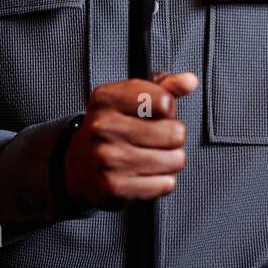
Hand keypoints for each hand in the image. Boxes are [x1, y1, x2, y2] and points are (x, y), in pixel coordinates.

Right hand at [64, 71, 197, 209]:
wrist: (78, 164)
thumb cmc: (109, 128)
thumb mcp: (129, 98)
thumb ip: (163, 87)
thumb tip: (189, 81)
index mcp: (107, 98)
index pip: (165, 101)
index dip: (168, 109)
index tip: (158, 114)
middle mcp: (103, 126)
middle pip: (174, 132)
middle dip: (174, 137)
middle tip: (158, 138)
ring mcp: (107, 157)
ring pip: (174, 160)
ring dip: (171, 160)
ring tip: (154, 156)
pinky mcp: (114, 186)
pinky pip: (165, 184)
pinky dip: (162, 181)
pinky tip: (147, 173)